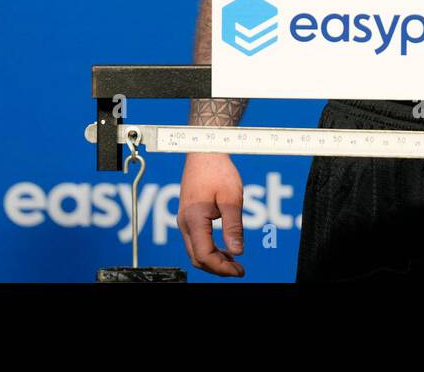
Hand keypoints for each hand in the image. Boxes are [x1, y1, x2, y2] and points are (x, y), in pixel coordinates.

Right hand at [177, 153, 246, 276]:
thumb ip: (233, 226)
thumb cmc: (218, 171)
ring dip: (214, 260)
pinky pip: (196, 241)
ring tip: (235, 263)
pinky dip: (209, 250)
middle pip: (197, 258)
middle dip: (217, 268)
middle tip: (238, 271)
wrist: (205, 152)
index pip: (204, 255)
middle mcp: (184, 222)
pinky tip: (225, 249)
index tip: (239, 271)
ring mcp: (184, 220)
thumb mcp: (232, 198)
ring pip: (195, 251)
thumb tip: (237, 251)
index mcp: (194, 219)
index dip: (222, 268)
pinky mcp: (189, 216)